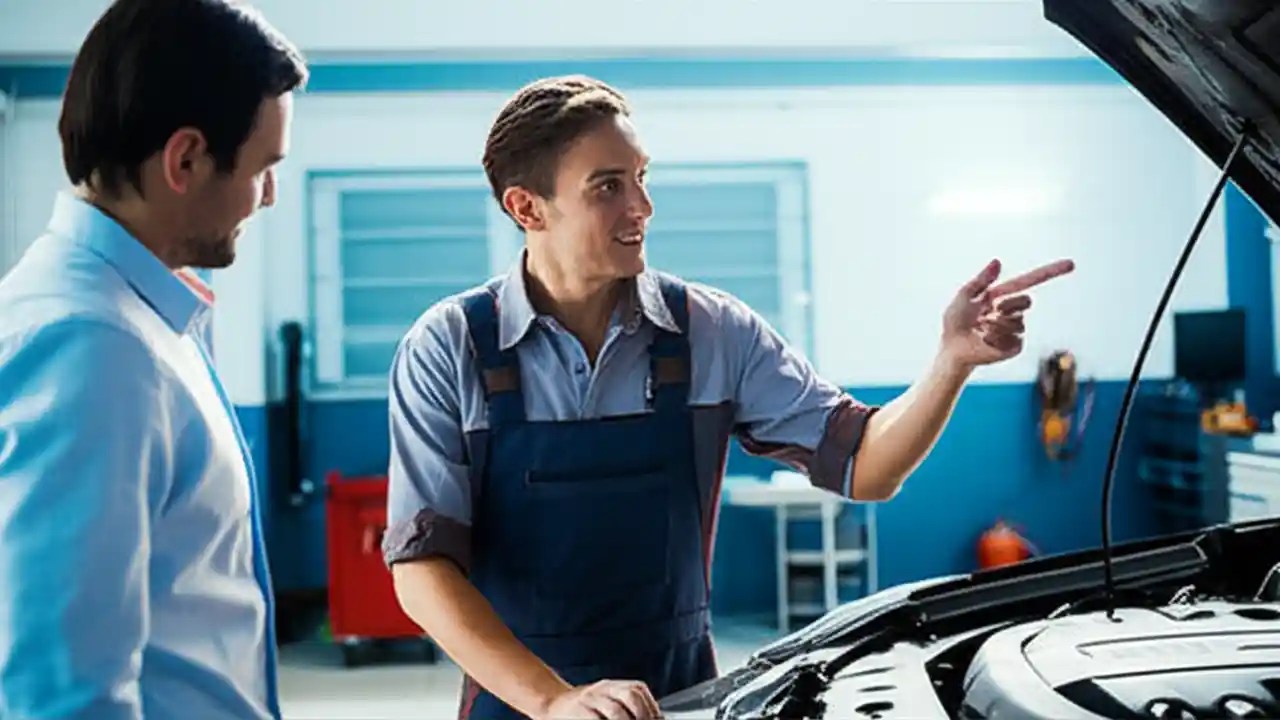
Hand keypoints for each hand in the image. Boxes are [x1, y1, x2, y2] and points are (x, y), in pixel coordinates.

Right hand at [539, 679, 661, 719]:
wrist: (551, 704)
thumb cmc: (584, 709)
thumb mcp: (606, 701)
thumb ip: (628, 708)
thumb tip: (656, 717)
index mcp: (612, 685)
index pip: (637, 690)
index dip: (651, 707)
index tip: (658, 719)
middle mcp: (601, 688)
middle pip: (630, 696)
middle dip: (643, 716)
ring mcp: (589, 699)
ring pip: (615, 710)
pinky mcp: (577, 711)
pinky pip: (595, 719)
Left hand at [939, 258, 1074, 370]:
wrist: (952, 347)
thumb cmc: (955, 321)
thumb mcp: (965, 296)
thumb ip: (981, 280)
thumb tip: (998, 261)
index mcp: (1003, 296)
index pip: (1030, 281)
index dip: (1050, 272)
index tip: (1071, 264)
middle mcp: (1013, 311)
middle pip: (1027, 301)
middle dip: (1006, 306)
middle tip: (985, 314)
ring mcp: (1016, 329)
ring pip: (1018, 322)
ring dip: (995, 325)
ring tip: (981, 329)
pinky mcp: (1015, 347)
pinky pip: (1015, 339)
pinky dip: (996, 339)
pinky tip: (985, 341)